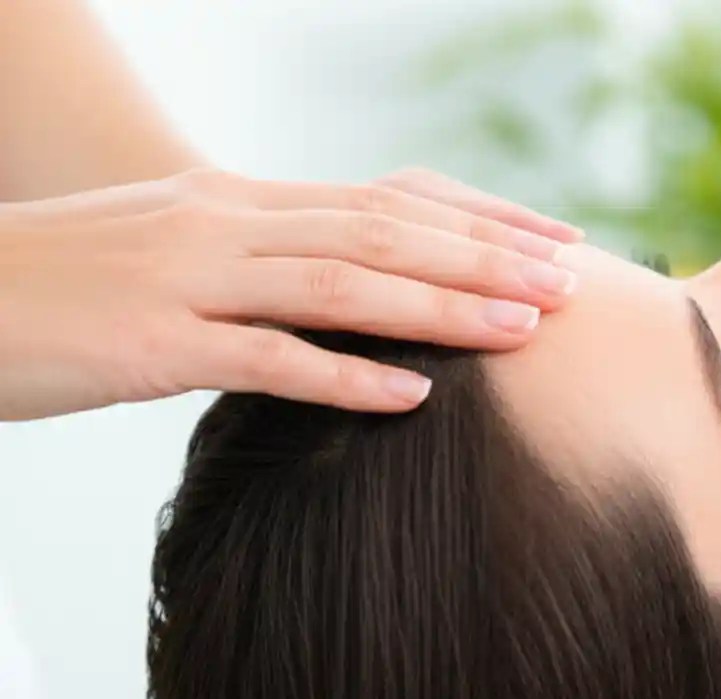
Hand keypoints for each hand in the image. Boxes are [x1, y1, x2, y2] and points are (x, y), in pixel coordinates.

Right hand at [0, 167, 582, 419]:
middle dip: (485, 257)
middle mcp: (227, 223)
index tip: (552, 241)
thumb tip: (345, 275)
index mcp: (240, 200)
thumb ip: (263, 254)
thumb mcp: (179, 245)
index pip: (385, 200)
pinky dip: (344, 375)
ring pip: (341, 284)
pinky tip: (413, 395)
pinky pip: (264, 358)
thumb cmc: (70, 278)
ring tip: (522, 329)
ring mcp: (190, 279)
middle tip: (569, 283)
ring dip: (440, 305)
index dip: (478, 219)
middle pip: (383, 232)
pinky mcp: (152, 343)